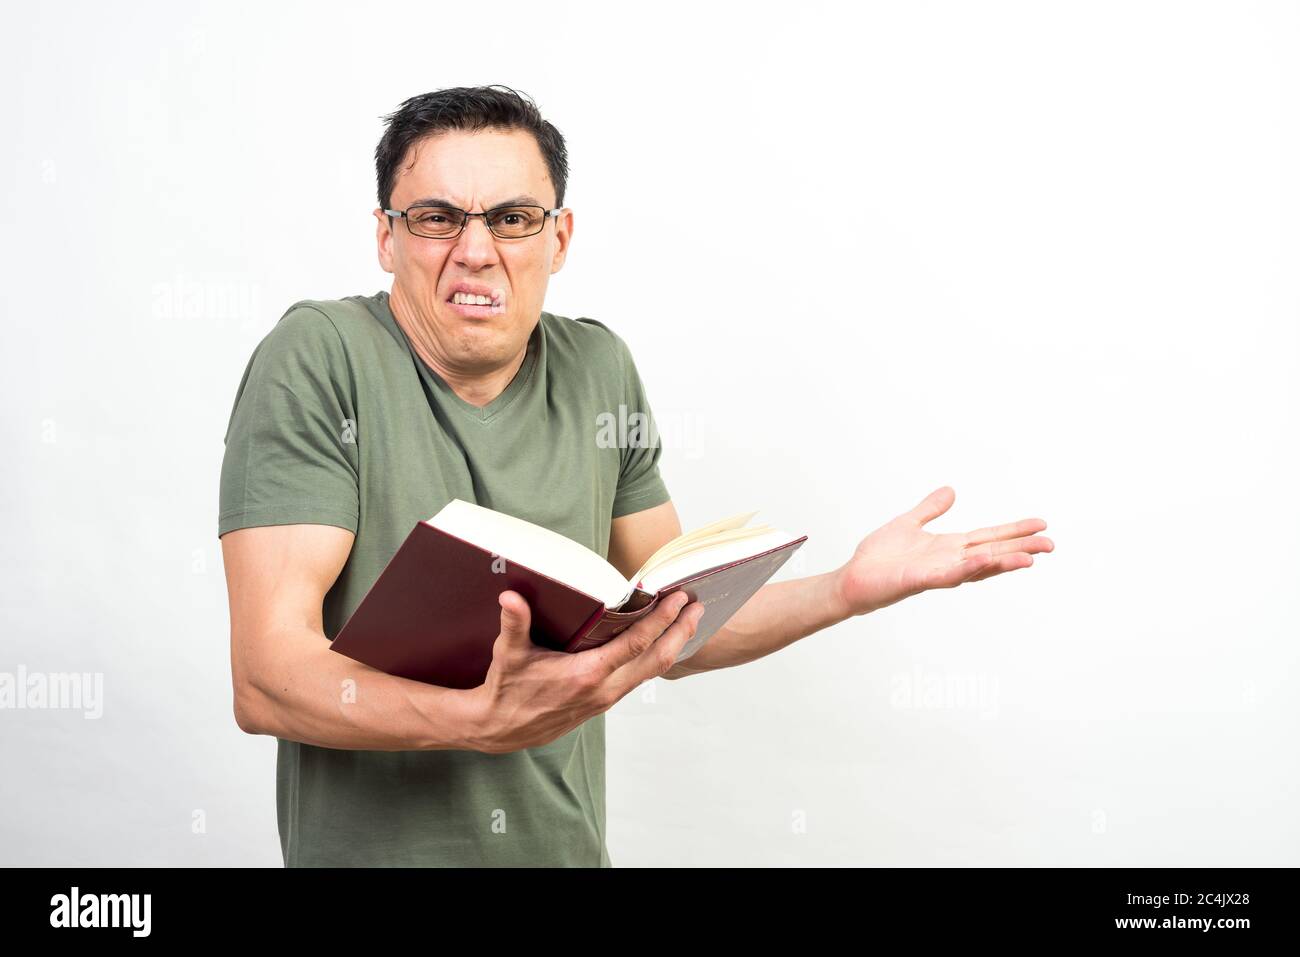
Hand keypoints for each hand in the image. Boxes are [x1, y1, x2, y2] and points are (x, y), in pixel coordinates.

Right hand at [462, 589, 704, 753]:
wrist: (501, 729)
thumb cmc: (507, 690)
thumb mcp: (510, 655)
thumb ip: (514, 623)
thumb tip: (510, 597)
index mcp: (587, 674)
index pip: (635, 643)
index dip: (661, 620)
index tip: (677, 599)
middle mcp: (604, 689)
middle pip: (656, 659)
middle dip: (680, 631)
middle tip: (697, 606)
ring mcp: (606, 698)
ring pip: (651, 672)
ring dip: (673, 645)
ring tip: (688, 622)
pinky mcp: (603, 702)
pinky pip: (639, 678)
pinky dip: (655, 658)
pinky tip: (660, 644)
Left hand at [834, 486, 1053, 615]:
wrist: (853, 578)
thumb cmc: (879, 557)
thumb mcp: (908, 524)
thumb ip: (930, 509)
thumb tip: (950, 490)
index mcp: (949, 548)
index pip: (989, 538)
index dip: (1014, 531)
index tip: (1040, 524)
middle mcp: (949, 562)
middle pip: (992, 554)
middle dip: (1021, 549)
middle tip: (1051, 544)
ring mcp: (937, 573)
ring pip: (977, 568)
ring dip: (1002, 563)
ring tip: (1030, 557)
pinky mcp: (919, 580)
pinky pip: (947, 575)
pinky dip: (966, 568)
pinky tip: (982, 560)